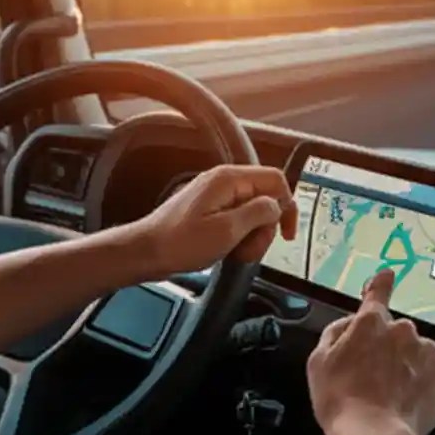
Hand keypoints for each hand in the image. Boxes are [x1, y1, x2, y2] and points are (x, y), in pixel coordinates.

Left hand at [136, 165, 297, 275]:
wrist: (146, 252)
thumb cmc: (183, 243)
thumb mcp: (228, 230)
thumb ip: (258, 212)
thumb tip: (278, 205)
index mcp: (229, 179)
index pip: (276, 180)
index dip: (288, 206)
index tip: (287, 236)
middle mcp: (224, 181)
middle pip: (265, 198)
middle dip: (265, 228)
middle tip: (251, 251)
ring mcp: (215, 195)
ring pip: (252, 212)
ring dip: (252, 236)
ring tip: (237, 254)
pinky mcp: (209, 209)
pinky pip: (236, 219)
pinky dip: (239, 236)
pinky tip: (228, 252)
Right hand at [307, 270, 434, 434]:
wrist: (374, 434)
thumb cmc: (340, 400)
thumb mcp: (318, 362)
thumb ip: (335, 333)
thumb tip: (349, 323)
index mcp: (371, 322)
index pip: (378, 293)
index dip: (381, 284)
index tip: (388, 274)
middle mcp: (403, 330)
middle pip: (395, 334)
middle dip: (387, 349)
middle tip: (373, 379)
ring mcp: (427, 351)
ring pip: (416, 353)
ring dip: (407, 366)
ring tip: (391, 395)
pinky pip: (433, 371)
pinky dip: (423, 382)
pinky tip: (408, 400)